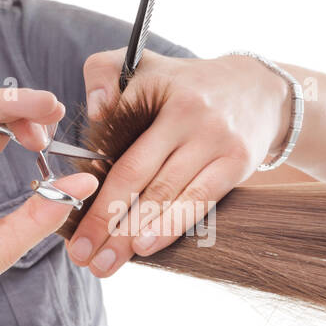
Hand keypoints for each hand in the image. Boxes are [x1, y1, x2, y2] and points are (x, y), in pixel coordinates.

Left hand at [68, 50, 288, 275]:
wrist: (257, 88)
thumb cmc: (185, 83)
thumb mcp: (142, 63)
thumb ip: (103, 75)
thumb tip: (94, 114)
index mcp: (161, 95)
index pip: (121, 148)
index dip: (94, 189)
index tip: (67, 217)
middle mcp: (192, 119)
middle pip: (140, 178)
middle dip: (106, 222)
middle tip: (80, 255)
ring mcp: (217, 143)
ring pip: (168, 196)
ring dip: (134, 235)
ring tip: (106, 263)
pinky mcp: (237, 164)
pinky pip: (199, 203)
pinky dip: (170, 227)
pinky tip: (145, 248)